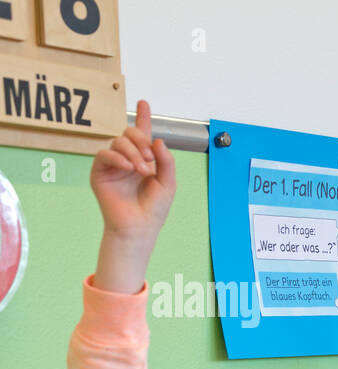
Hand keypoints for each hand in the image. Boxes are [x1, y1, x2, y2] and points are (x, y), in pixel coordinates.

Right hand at [91, 100, 175, 293]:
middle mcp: (127, 159)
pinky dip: (117, 158)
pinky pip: (104, 154)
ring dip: (133, 152)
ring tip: (142, 170)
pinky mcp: (99, 172)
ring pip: (118, 142)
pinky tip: (128, 168)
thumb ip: (166, 161)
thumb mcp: (168, 183)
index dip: (144, 118)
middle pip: (129, 134)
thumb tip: (158, 141)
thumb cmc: (154, 208)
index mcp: (144, 160)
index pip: (143, 135)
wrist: (139, 227)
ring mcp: (112, 165)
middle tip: (150, 159)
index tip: (144, 102)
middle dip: (141, 141)